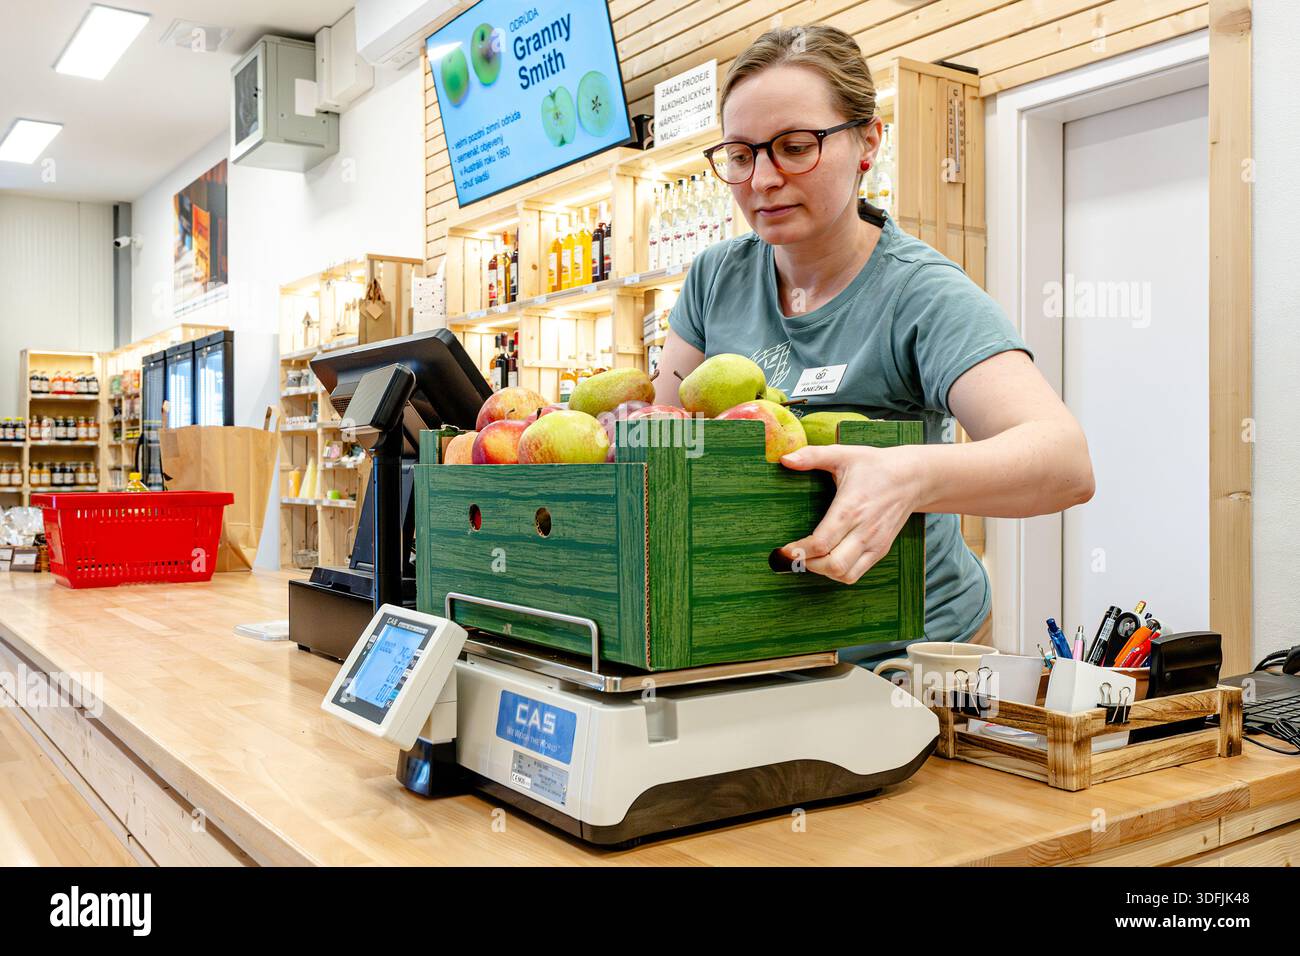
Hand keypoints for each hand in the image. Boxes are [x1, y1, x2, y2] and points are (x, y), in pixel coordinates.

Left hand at [779, 444, 921, 584]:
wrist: (912, 477)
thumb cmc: (875, 465)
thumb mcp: (843, 454)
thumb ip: (812, 455)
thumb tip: (785, 459)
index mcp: (850, 509)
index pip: (821, 542)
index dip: (799, 551)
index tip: (784, 549)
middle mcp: (864, 531)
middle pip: (833, 565)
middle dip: (808, 565)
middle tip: (794, 556)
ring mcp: (875, 543)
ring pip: (845, 574)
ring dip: (823, 572)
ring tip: (809, 559)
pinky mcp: (881, 550)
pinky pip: (857, 573)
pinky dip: (839, 573)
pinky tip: (827, 559)